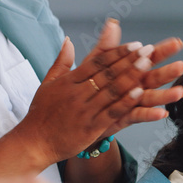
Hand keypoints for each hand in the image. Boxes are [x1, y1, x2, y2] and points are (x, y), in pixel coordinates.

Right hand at [12, 20, 182, 166]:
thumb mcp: (48, 83)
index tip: (134, 45)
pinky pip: (111, 111)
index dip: (117, 53)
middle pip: (107, 73)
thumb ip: (61, 62)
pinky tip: (139, 92)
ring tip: (148, 65)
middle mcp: (77, 93)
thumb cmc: (41, 113)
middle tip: (147, 50)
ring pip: (112, 90)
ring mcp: (84, 110)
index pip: (97, 62)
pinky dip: (126, 102)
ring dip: (131, 76)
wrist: (35, 142)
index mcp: (69, 81)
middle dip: (129, 60)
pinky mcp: (90, 127)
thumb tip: (68, 40)